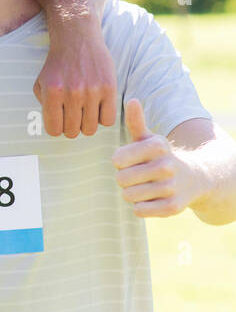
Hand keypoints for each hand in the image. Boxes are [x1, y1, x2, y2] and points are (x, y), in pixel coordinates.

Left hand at [33, 15, 116, 136]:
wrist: (77, 39)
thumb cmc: (57, 65)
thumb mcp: (40, 83)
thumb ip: (43, 106)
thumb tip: (55, 128)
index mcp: (52, 92)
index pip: (54, 130)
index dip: (57, 128)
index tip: (60, 121)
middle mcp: (72, 93)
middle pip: (72, 132)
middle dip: (71, 127)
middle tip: (73, 116)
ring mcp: (92, 91)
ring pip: (90, 129)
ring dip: (87, 124)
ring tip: (85, 112)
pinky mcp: (109, 88)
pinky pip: (108, 120)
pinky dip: (103, 118)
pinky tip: (98, 108)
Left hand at [112, 99, 201, 216]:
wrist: (194, 178)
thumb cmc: (159, 156)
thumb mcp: (149, 138)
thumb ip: (136, 121)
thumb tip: (132, 100)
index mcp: (158, 146)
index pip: (117, 159)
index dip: (119, 161)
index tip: (130, 160)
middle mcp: (166, 166)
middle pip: (121, 179)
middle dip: (124, 178)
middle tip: (137, 175)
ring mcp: (171, 188)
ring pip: (128, 196)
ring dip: (131, 193)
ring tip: (145, 186)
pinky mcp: (172, 208)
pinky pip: (139, 211)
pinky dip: (140, 206)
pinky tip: (152, 198)